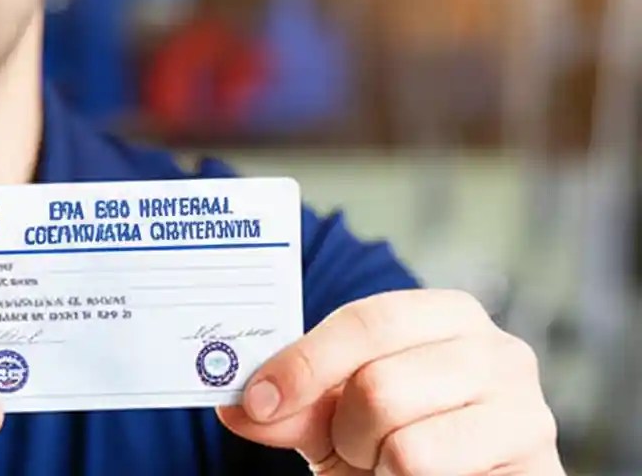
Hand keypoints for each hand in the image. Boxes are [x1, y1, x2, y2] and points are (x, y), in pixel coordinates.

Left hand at [217, 290, 563, 474]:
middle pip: (380, 386)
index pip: (367, 321)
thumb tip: (236, 404)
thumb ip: (290, 405)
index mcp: (447, 315)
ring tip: (390, 464)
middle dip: (348, 431)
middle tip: (355, 446)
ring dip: (377, 467)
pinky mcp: (537, 473)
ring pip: (408, 446)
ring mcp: (528, 414)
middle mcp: (499, 353)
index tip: (258, 398)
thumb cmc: (396, 439)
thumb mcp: (335, 415)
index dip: (304, 362)